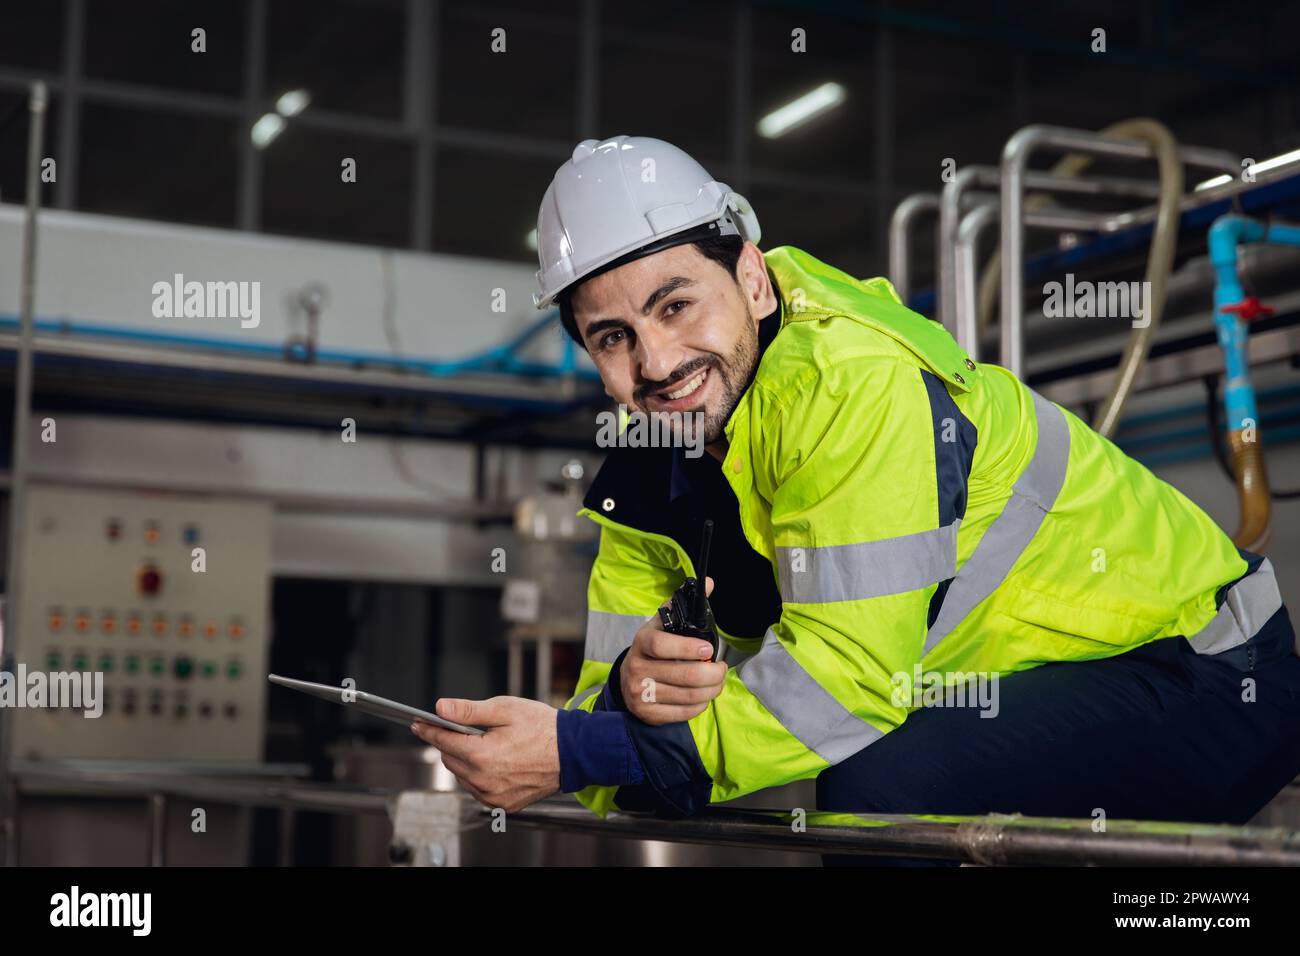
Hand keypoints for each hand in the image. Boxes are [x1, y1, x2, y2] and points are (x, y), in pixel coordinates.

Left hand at [409, 696, 558, 812]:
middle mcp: (484, 781)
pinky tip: (495, 762)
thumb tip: (441, 708)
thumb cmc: (542, 728)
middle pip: (451, 759)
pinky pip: (478, 789)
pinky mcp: (503, 804)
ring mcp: (493, 796)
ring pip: (463, 776)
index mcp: (482, 756)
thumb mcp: (504, 710)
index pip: (443, 742)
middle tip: (464, 729)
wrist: (573, 752)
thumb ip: (469, 711)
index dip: (428, 730)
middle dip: (451, 743)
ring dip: (466, 760)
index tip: (418, 724)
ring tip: (486, 745)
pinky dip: (479, 776)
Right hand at [622, 575, 727, 725]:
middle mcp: (637, 668)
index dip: (687, 648)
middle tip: (721, 669)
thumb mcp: (663, 625)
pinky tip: (703, 696)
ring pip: (688, 696)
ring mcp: (640, 693)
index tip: (708, 650)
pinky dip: (700, 705)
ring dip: (712, 690)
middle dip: (712, 674)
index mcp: (641, 642)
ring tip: (717, 682)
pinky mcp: (647, 714)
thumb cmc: (653, 649)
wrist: (627, 680)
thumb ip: (684, 605)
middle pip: (683, 675)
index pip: (660, 645)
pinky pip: (684, 713)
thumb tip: (708, 583)